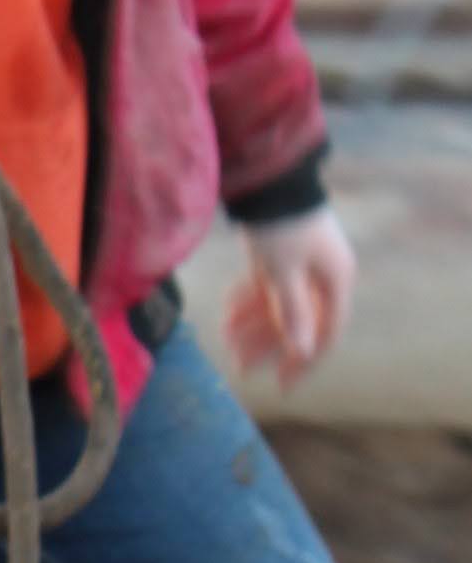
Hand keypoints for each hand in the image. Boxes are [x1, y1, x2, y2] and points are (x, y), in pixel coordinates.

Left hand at [226, 205, 354, 385]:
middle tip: (241, 368)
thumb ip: (292, 312)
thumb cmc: (282, 225)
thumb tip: (304, 352)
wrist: (268, 178)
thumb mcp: (284, 272)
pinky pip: (266, 289)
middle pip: (297, 322)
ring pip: (277, 307)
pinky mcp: (279, 256)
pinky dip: (247, 304)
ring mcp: (300, 266)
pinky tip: (227, 320)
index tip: (284, 384)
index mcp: (335, 281)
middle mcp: (321, 276)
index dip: (305, 361)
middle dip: (267, 345)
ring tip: (226, 345)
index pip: (325, 332)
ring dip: (252, 327)